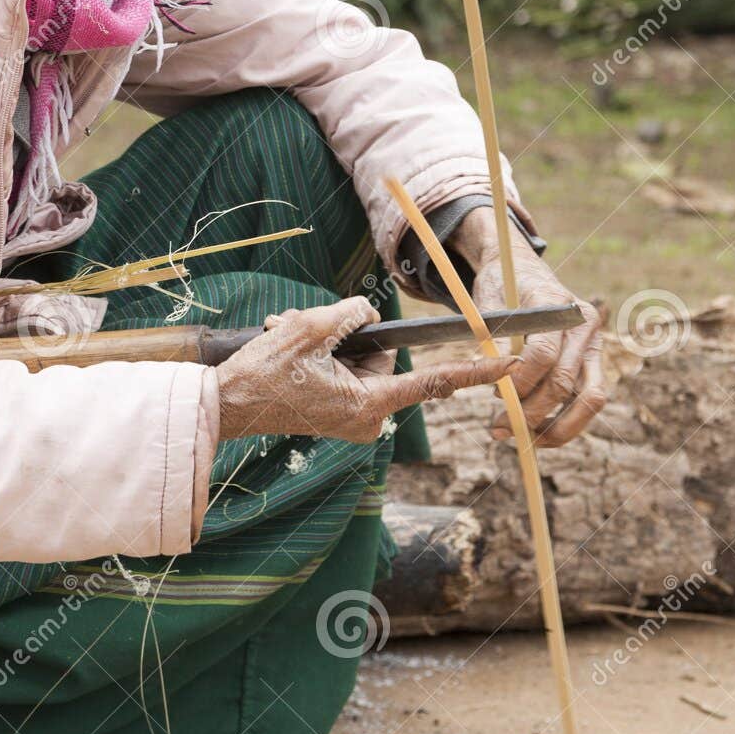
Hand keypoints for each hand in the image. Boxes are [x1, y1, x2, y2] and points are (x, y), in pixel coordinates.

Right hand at [216, 296, 516, 442]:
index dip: (473, 372)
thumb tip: (370, 313)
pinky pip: (346, 374)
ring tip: (293, 345)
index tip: (507, 367)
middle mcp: (366, 419)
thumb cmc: (265, 371)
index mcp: (368, 404)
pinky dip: (323, 358)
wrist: (227, 405)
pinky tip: (292, 356)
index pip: (431, 382)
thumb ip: (351, 314)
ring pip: (363, 364)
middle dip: (354, 340)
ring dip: (332, 346)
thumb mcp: (310, 328)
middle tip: (310, 336)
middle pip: (383, 360)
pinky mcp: (337, 416)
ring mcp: (351, 420)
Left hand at [451, 210, 605, 446]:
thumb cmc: (501, 287)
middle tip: (498, 429)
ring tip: (523, 439)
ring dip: (557, 427)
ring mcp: (594, 344)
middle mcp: (584, 324)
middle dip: (531, 413)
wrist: (523, 271)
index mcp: (556, 303)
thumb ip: (492, 341)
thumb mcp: (487, 305)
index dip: (518, 383)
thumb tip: (496, 383)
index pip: (543, 353)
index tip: (496, 398)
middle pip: (564, 382)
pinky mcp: (594, 362)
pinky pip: (587, 399)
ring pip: (590, 399)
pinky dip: (566, 421)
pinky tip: (537, 431)